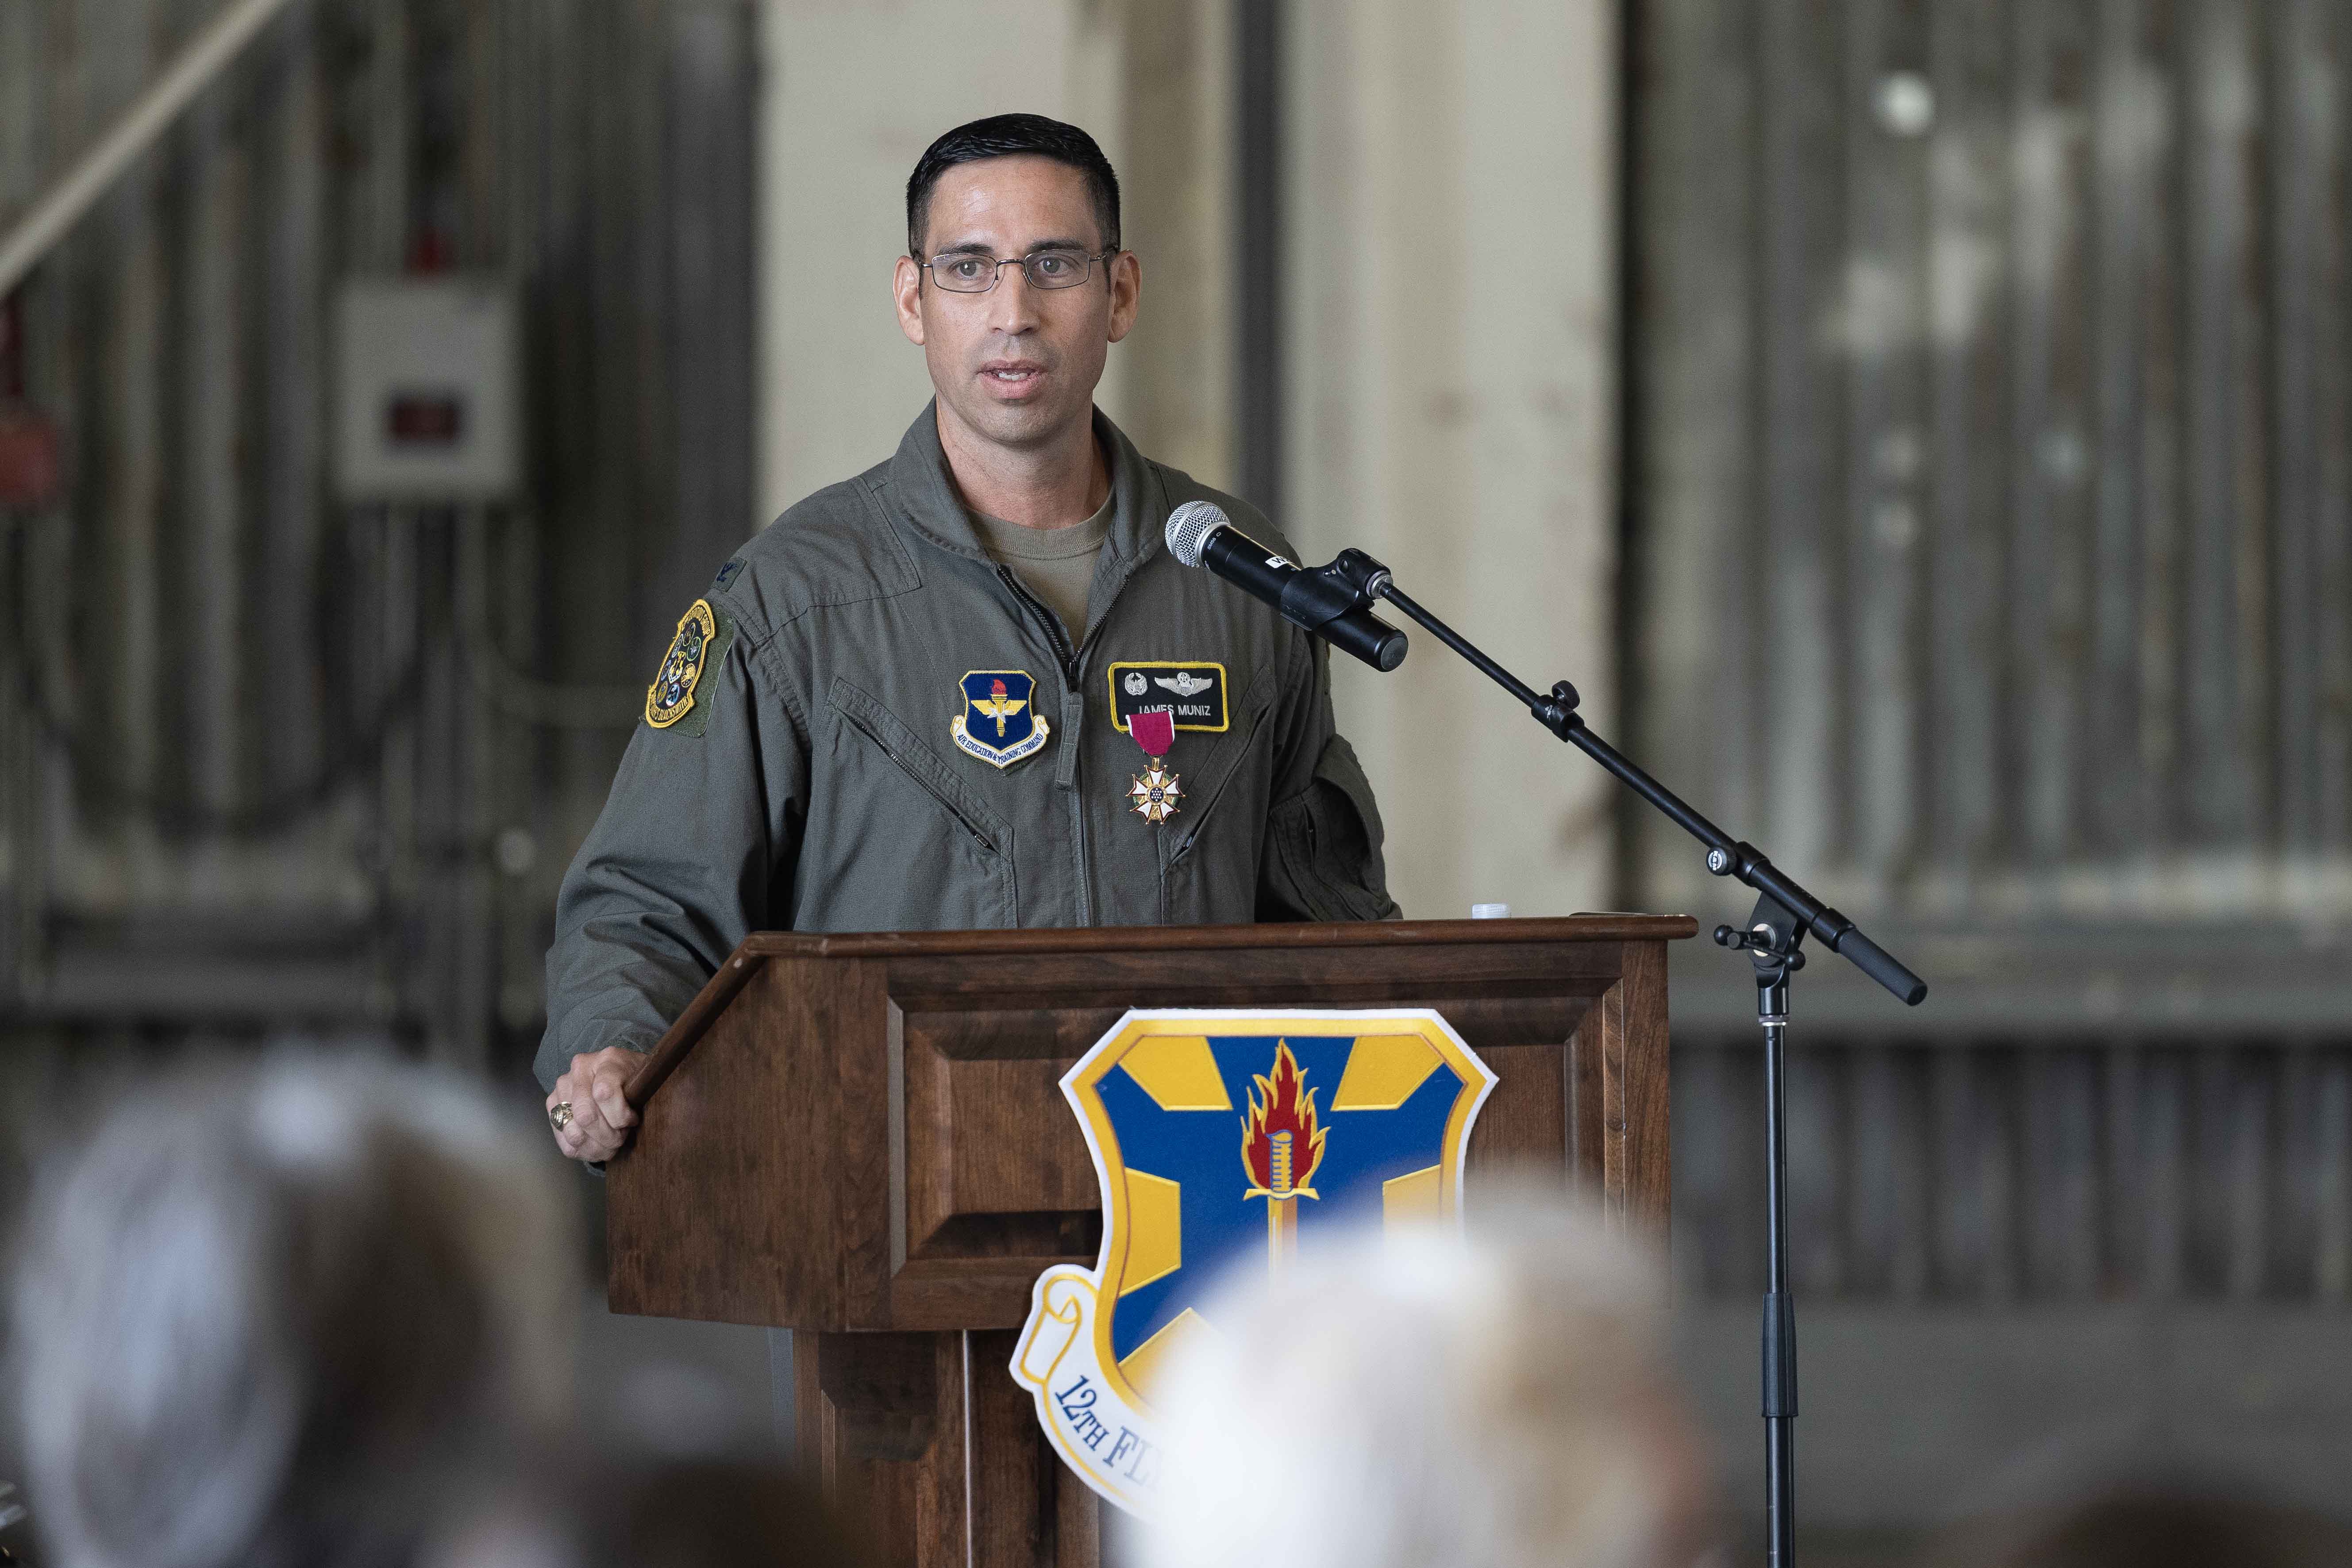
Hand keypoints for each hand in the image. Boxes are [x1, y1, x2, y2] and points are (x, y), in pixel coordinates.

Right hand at [547, 1046, 643, 1161]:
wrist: (621, 1076)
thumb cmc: (636, 1083)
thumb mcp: (647, 1082)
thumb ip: (641, 1095)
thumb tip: (630, 1121)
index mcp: (607, 1060)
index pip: (604, 1093)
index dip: (620, 1116)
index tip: (633, 1120)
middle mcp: (579, 1069)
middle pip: (585, 1116)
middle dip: (608, 1136)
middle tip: (621, 1137)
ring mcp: (562, 1087)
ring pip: (574, 1133)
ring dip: (597, 1147)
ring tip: (610, 1142)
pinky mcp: (553, 1106)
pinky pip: (565, 1143)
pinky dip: (584, 1152)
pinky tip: (598, 1147)